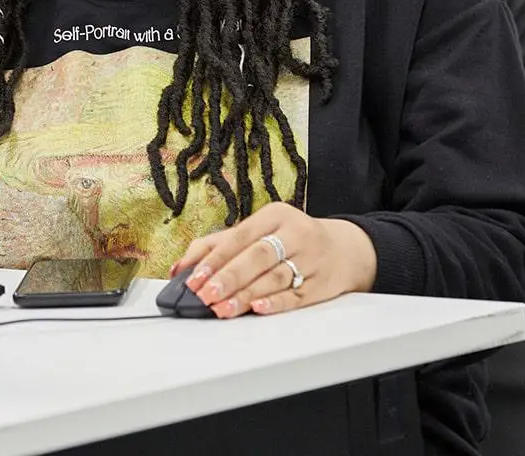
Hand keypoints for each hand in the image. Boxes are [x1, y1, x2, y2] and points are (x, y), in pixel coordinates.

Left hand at [169, 202, 377, 318]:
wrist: (344, 249)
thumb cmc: (290, 240)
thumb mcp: (259, 231)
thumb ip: (217, 245)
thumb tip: (180, 267)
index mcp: (275, 215)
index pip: (240, 236)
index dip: (216, 258)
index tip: (194, 277)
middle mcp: (295, 233)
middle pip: (258, 256)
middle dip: (229, 277)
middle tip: (206, 295)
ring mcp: (312, 259)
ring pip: (275, 278)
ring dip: (246, 295)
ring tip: (223, 308)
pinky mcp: (322, 284)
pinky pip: (297, 295)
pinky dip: (277, 303)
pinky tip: (259, 309)